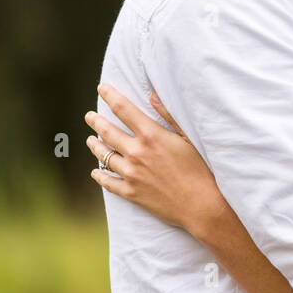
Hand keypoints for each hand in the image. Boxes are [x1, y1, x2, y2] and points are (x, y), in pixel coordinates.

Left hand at [85, 83, 230, 236]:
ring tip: (91, 140)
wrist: (202, 205)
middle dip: (96, 121)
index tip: (102, 88)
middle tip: (90, 116)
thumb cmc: (201, 168)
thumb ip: (168, 114)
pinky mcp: (131, 193)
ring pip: (104, 156)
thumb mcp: (188, 137)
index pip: (123, 109)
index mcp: (151, 135)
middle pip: (108, 132)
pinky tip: (96, 172)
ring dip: (95, 146)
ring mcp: (131, 174)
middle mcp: (136, 153)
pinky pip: (108, 182)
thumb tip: (151, 94)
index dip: (110, 95)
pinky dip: (100, 176)